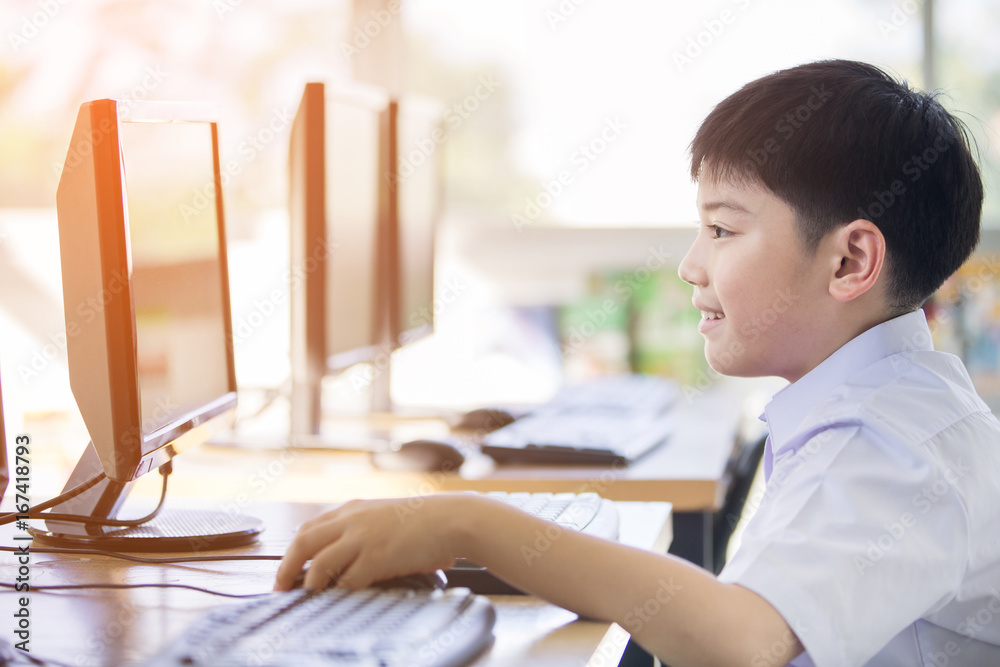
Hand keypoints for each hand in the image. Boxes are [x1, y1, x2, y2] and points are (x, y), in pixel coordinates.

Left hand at [274, 496, 463, 590]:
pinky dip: (338, 592)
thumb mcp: (387, 517)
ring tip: (305, 599)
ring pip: (319, 563)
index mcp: (354, 509)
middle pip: (303, 542)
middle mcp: (353, 519)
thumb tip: (347, 560)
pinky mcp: (377, 556)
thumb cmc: (427, 522)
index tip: (287, 570)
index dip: (293, 551)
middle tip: (280, 588)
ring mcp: (363, 537)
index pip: (310, 528)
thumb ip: (364, 531)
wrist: (452, 519)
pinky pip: (347, 579)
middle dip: (286, 568)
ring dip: (308, 584)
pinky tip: (338, 601)